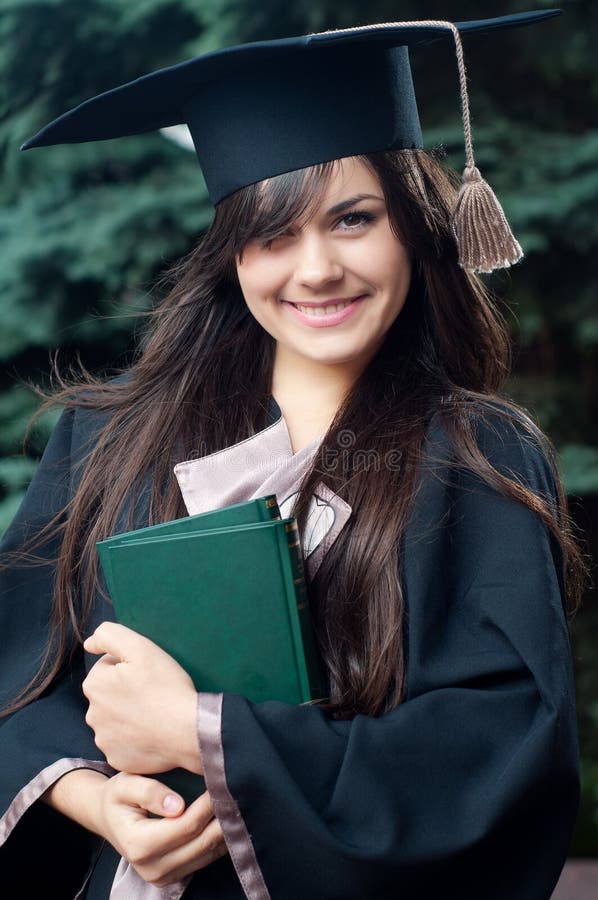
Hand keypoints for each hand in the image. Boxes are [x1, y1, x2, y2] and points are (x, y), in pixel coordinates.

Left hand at [83, 622, 201, 774]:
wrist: (189, 730)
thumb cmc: (166, 687)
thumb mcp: (141, 648)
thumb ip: (109, 636)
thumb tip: (89, 643)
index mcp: (94, 685)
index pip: (108, 667)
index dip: (129, 666)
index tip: (147, 673)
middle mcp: (92, 714)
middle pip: (109, 694)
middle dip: (126, 691)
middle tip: (153, 692)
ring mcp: (104, 740)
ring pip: (115, 719)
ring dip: (129, 714)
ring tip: (154, 713)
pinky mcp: (117, 759)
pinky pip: (123, 743)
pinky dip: (134, 738)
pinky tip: (152, 732)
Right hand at [96, 772, 226, 885]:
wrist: (109, 818)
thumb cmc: (118, 796)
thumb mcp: (124, 785)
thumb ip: (149, 792)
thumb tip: (177, 805)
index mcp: (139, 845)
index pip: (187, 825)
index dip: (208, 805)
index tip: (222, 780)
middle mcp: (152, 867)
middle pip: (202, 842)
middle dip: (223, 815)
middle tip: (239, 789)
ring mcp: (163, 876)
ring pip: (208, 853)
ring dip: (225, 828)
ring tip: (236, 800)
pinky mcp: (174, 876)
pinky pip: (205, 859)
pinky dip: (219, 839)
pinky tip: (226, 816)